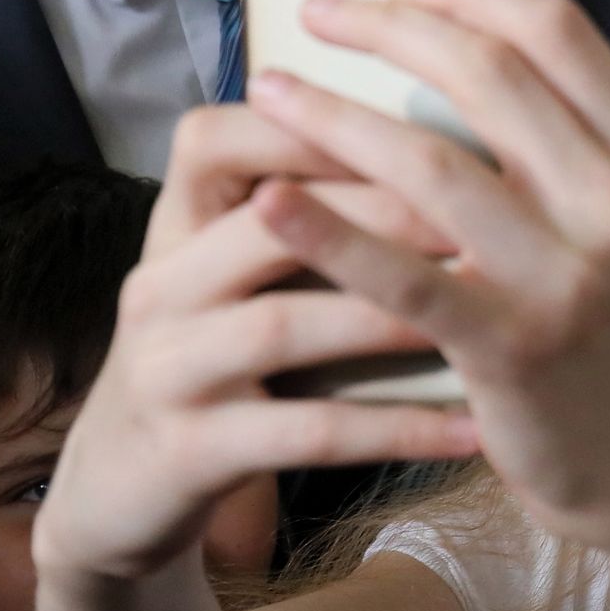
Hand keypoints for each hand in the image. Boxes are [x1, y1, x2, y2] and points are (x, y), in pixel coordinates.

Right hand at [33, 107, 480, 582]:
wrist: (123, 484)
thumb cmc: (219, 350)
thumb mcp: (238, 270)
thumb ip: (310, 207)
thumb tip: (444, 138)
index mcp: (177, 224)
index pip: (216, 139)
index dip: (314, 126)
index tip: (424, 127)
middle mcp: (160, 285)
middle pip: (268, 225)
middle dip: (383, 214)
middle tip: (486, 215)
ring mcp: (167, 370)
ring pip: (283, 324)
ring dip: (391, 314)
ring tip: (484, 307)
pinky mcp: (189, 452)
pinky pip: (307, 433)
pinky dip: (396, 428)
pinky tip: (473, 428)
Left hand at [241, 0, 609, 548]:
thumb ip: (587, 112)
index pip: (551, 31)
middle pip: (488, 75)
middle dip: (388, 28)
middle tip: (316, 12)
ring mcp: (566, 274)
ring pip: (432, 163)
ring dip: (336, 114)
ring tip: (269, 86)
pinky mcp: (510, 347)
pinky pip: (402, 275)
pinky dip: (329, 233)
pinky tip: (270, 200)